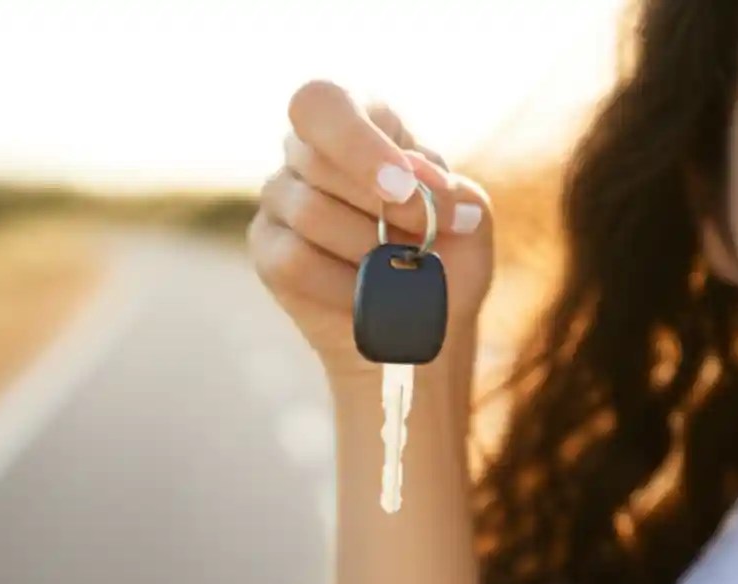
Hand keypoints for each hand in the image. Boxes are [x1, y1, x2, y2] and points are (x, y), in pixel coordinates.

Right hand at [247, 79, 494, 382]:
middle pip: (316, 158)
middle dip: (381, 206)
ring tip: (400, 269)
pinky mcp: (268, 248)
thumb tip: (417, 181)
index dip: (358, 144)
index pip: (323, 103)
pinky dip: (343, 284)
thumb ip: (452, 193)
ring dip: (367, 248)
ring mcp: (281, 199)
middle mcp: (307, 151)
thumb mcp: (469, 221)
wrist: (421, 326)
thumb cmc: (446, 260)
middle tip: (426, 240)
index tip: (403, 188)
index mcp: (359, 120)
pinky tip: (368, 295)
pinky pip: (295, 260)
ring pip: (309, 212)